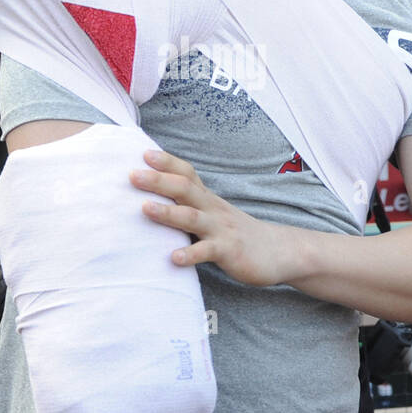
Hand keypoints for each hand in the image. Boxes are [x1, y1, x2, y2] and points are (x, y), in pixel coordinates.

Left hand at [129, 148, 292, 287]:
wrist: (278, 251)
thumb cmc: (236, 233)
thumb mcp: (213, 213)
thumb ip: (189, 205)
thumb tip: (154, 198)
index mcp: (207, 198)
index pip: (187, 173)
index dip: (167, 162)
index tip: (143, 154)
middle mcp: (212, 209)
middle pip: (185, 189)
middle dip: (158, 180)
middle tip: (133, 175)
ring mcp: (221, 229)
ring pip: (192, 217)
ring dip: (168, 213)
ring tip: (145, 209)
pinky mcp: (228, 251)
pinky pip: (207, 252)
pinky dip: (190, 254)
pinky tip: (174, 258)